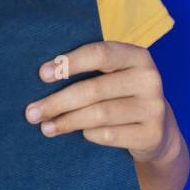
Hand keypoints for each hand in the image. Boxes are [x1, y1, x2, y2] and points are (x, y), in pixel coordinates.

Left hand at [24, 41, 174, 163]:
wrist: (158, 131)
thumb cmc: (122, 95)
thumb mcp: (114, 75)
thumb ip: (90, 69)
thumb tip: (43, 75)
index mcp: (137, 56)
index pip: (100, 54)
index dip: (69, 63)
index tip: (42, 75)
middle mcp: (149, 78)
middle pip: (94, 89)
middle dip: (58, 101)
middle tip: (32, 112)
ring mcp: (153, 108)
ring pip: (99, 115)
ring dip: (67, 122)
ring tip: (45, 127)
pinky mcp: (151, 134)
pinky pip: (109, 135)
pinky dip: (90, 135)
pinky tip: (80, 134)